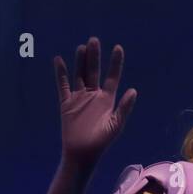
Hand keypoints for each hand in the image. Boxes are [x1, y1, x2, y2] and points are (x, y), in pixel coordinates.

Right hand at [54, 37, 137, 168]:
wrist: (82, 153)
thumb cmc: (101, 142)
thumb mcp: (115, 125)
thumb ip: (124, 107)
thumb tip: (133, 90)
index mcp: (107, 99)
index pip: (112, 77)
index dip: (115, 63)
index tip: (118, 48)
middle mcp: (93, 95)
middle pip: (94, 71)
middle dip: (95, 57)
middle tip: (95, 40)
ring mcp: (79, 98)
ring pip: (79, 75)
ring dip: (80, 61)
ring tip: (82, 47)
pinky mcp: (66, 103)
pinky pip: (63, 85)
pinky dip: (60, 73)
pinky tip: (59, 60)